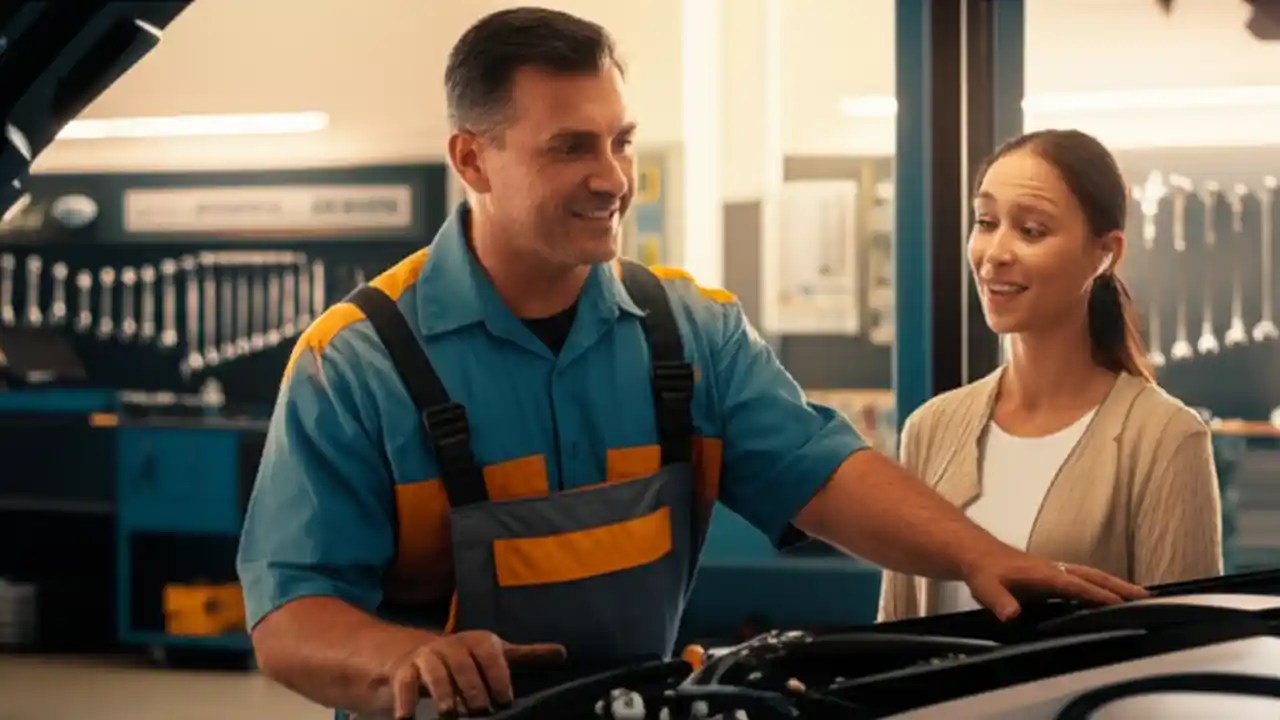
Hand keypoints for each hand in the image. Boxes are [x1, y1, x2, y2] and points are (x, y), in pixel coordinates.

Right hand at [389, 630, 565, 718]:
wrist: (420, 654)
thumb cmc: (468, 660)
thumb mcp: (496, 655)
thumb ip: (528, 656)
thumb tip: (564, 653)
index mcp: (478, 641)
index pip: (490, 655)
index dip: (498, 676)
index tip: (505, 700)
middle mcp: (451, 645)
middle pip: (462, 664)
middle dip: (472, 688)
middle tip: (480, 710)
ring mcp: (427, 658)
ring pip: (434, 673)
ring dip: (442, 693)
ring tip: (450, 714)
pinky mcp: (405, 672)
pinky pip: (404, 685)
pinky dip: (405, 701)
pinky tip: (407, 719)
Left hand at [963, 549, 1149, 621]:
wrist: (973, 553)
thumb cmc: (981, 569)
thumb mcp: (985, 586)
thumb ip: (998, 600)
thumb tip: (1011, 614)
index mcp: (1042, 572)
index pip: (1076, 585)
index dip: (1097, 595)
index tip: (1121, 603)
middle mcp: (1053, 569)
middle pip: (1092, 576)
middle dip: (1119, 586)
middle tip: (1146, 596)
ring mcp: (1053, 570)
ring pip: (1089, 576)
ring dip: (1113, 585)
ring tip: (1137, 597)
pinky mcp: (1050, 574)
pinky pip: (1080, 579)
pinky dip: (1098, 586)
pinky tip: (1106, 597)